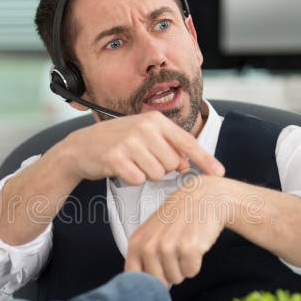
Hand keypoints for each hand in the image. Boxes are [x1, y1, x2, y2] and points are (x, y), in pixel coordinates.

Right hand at [61, 111, 223, 184]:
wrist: (81, 147)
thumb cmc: (117, 142)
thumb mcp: (143, 137)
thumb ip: (167, 148)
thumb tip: (184, 165)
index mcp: (155, 120)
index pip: (187, 142)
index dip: (205, 159)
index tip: (220, 173)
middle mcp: (144, 128)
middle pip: (172, 164)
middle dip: (160, 168)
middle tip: (141, 159)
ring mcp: (130, 142)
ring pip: (156, 174)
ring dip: (145, 174)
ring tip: (130, 162)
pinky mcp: (116, 158)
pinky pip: (138, 180)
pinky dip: (131, 179)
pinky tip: (119, 168)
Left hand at [124, 176, 230, 285]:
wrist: (204, 197)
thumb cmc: (179, 215)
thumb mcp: (152, 231)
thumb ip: (143, 255)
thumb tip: (145, 284)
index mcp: (137, 242)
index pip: (133, 276)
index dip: (147, 282)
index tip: (157, 273)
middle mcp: (150, 245)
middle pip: (158, 282)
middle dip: (168, 274)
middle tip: (175, 253)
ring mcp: (169, 247)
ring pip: (176, 279)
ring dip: (183, 267)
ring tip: (184, 246)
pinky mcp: (188, 249)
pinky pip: (191, 272)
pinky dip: (195, 264)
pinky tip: (195, 246)